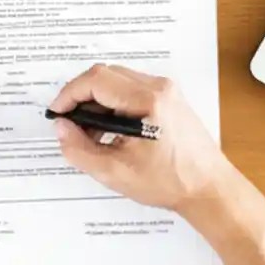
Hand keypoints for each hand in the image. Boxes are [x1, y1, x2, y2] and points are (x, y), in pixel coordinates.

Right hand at [49, 64, 232, 210]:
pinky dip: (114, 104)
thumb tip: (61, 128)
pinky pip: (132, 90)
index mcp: (147, 101)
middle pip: (106, 76)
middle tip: (70, 125)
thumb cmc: (170, 182)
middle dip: (82, 97)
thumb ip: (80, 149)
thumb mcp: (115, 172)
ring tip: (90, 134)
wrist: (208, 188)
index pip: (96, 81)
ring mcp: (166, 91)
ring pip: (118, 81)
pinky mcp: (169, 98)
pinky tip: (110, 131)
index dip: (70, 94)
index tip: (57, 113)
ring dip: (98, 101)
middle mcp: (159, 88)